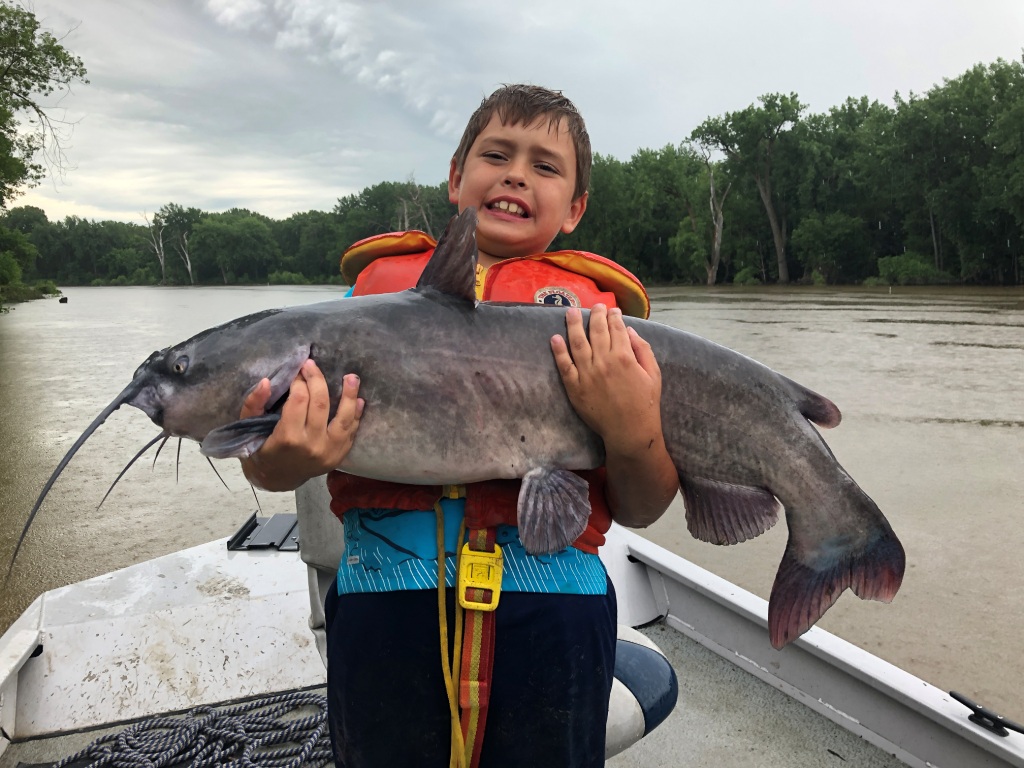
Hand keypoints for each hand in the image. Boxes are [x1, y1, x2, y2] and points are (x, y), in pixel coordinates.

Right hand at [239, 360, 364, 491]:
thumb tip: (267, 381)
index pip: (299, 400)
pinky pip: (351, 432)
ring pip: (343, 418)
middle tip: (313, 365)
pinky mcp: (338, 456)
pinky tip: (359, 399)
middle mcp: (311, 445)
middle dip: (318, 380)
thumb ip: (253, 404)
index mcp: (287, 437)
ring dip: (350, 395)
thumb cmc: (260, 449)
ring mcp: (328, 452)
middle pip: (321, 404)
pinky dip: (356, 415)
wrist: (276, 479)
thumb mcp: (248, 427)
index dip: (299, 381)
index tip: (297, 371)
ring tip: (352, 377)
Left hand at [550, 304, 662, 454]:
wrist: (629, 431)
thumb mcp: (653, 374)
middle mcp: (603, 361)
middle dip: (595, 314)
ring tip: (570, 311)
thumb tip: (629, 331)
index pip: (616, 328)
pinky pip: (564, 365)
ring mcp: (586, 374)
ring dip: (573, 325)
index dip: (614, 316)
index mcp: (623, 357)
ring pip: (577, 343)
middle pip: (596, 331)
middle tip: (595, 306)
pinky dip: (558, 351)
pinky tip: (554, 338)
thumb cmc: (645, 403)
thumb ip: (642, 350)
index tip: (612, 310)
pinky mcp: (575, 387)